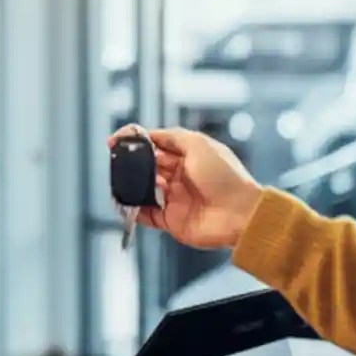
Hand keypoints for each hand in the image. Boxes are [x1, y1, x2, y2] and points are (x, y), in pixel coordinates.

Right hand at [108, 124, 263, 249]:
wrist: (239, 215)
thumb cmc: (225, 177)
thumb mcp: (199, 145)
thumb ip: (173, 137)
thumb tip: (150, 135)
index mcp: (188, 156)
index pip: (156, 145)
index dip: (136, 142)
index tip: (116, 141)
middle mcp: (180, 176)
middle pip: (148, 167)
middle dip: (132, 163)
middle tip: (118, 162)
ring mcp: (175, 199)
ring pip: (144, 190)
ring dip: (131, 185)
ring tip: (123, 181)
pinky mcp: (171, 220)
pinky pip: (146, 214)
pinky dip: (134, 209)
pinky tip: (126, 203)